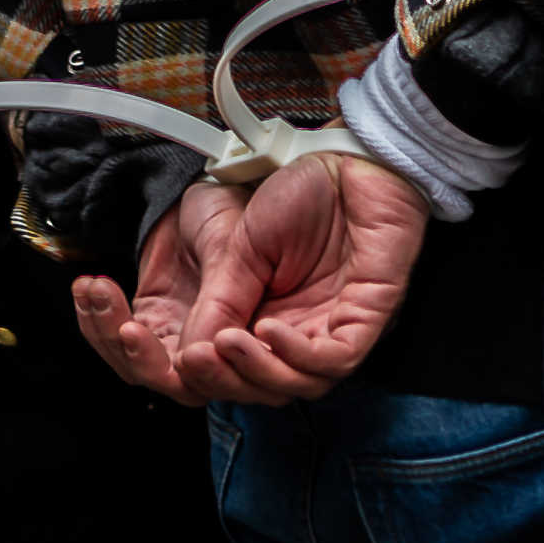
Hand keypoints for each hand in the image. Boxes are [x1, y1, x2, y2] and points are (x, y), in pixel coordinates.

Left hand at [71, 183, 241, 403]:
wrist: (193, 185)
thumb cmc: (225, 209)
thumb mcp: (227, 248)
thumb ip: (221, 301)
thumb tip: (203, 352)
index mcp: (246, 334)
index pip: (223, 378)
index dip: (199, 374)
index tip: (175, 348)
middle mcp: (211, 344)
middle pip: (176, 382)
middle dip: (142, 359)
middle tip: (126, 329)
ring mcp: (175, 335)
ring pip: (136, 366)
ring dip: (108, 334)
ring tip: (96, 293)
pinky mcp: (146, 320)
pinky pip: (112, 338)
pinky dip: (95, 318)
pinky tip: (89, 289)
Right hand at [174, 155, 429, 404]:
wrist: (350, 154)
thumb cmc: (303, 194)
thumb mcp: (243, 250)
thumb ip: (220, 302)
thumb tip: (188, 354)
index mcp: (271, 320)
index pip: (235, 371)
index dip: (202, 373)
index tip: (172, 356)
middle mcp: (304, 332)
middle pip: (262, 388)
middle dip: (223, 380)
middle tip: (194, 357)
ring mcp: (338, 328)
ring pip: (298, 383)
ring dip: (256, 371)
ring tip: (224, 342)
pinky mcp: (371, 318)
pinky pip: (336, 360)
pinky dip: (298, 356)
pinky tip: (267, 330)